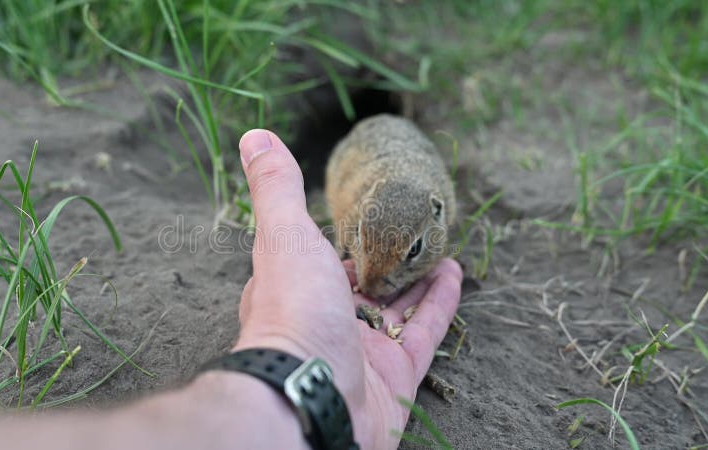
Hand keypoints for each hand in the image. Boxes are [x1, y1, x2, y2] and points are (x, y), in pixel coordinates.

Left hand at [234, 129, 461, 449]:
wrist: (310, 394)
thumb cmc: (292, 310)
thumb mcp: (284, 234)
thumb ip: (276, 188)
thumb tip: (253, 136)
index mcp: (298, 289)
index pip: (323, 258)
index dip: (344, 237)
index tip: (367, 215)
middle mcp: (328, 320)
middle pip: (365, 284)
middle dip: (388, 258)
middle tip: (414, 228)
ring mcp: (364, 349)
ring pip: (397, 307)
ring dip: (418, 275)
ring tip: (438, 244)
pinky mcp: (397, 374)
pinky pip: (425, 332)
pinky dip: (440, 302)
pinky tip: (454, 272)